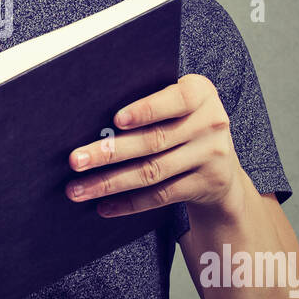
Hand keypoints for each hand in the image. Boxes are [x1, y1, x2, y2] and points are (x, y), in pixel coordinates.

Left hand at [65, 74, 249, 221]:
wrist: (222, 166)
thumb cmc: (183, 123)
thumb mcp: (178, 104)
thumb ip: (150, 102)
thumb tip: (92, 120)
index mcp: (201, 93)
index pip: (176, 99)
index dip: (146, 110)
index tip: (115, 121)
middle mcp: (211, 122)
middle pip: (154, 140)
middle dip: (110, 152)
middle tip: (76, 160)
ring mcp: (211, 155)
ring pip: (153, 171)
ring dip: (110, 182)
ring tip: (78, 189)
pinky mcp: (206, 185)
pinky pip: (162, 195)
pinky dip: (129, 203)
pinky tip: (104, 206)